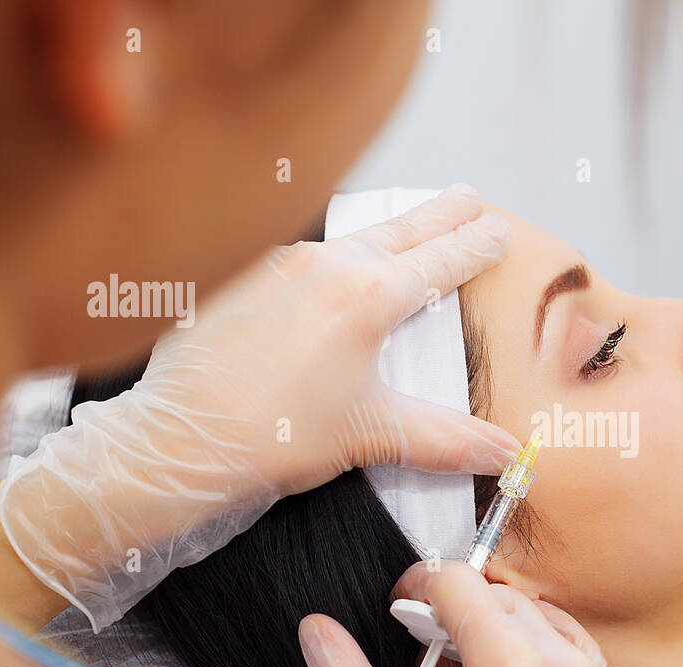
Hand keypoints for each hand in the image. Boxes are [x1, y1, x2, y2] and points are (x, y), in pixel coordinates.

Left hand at [140, 183, 520, 489]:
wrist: (176, 437)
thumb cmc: (268, 437)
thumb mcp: (371, 435)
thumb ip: (447, 439)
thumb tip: (505, 454)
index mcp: (367, 298)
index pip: (442, 261)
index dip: (476, 245)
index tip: (499, 229)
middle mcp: (323, 266)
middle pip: (401, 230)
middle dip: (441, 214)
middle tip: (471, 197)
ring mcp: (276, 264)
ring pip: (348, 238)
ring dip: (384, 233)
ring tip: (406, 231)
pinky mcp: (239, 275)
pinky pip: (298, 254)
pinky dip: (329, 256)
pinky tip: (329, 271)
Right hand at [299, 561, 627, 666]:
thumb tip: (318, 631)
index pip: (458, 580)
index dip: (416, 585)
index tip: (400, 611)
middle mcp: (565, 664)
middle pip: (496, 593)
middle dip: (454, 613)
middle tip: (427, 662)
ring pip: (537, 613)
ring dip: (496, 628)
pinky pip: (570, 645)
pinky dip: (535, 650)